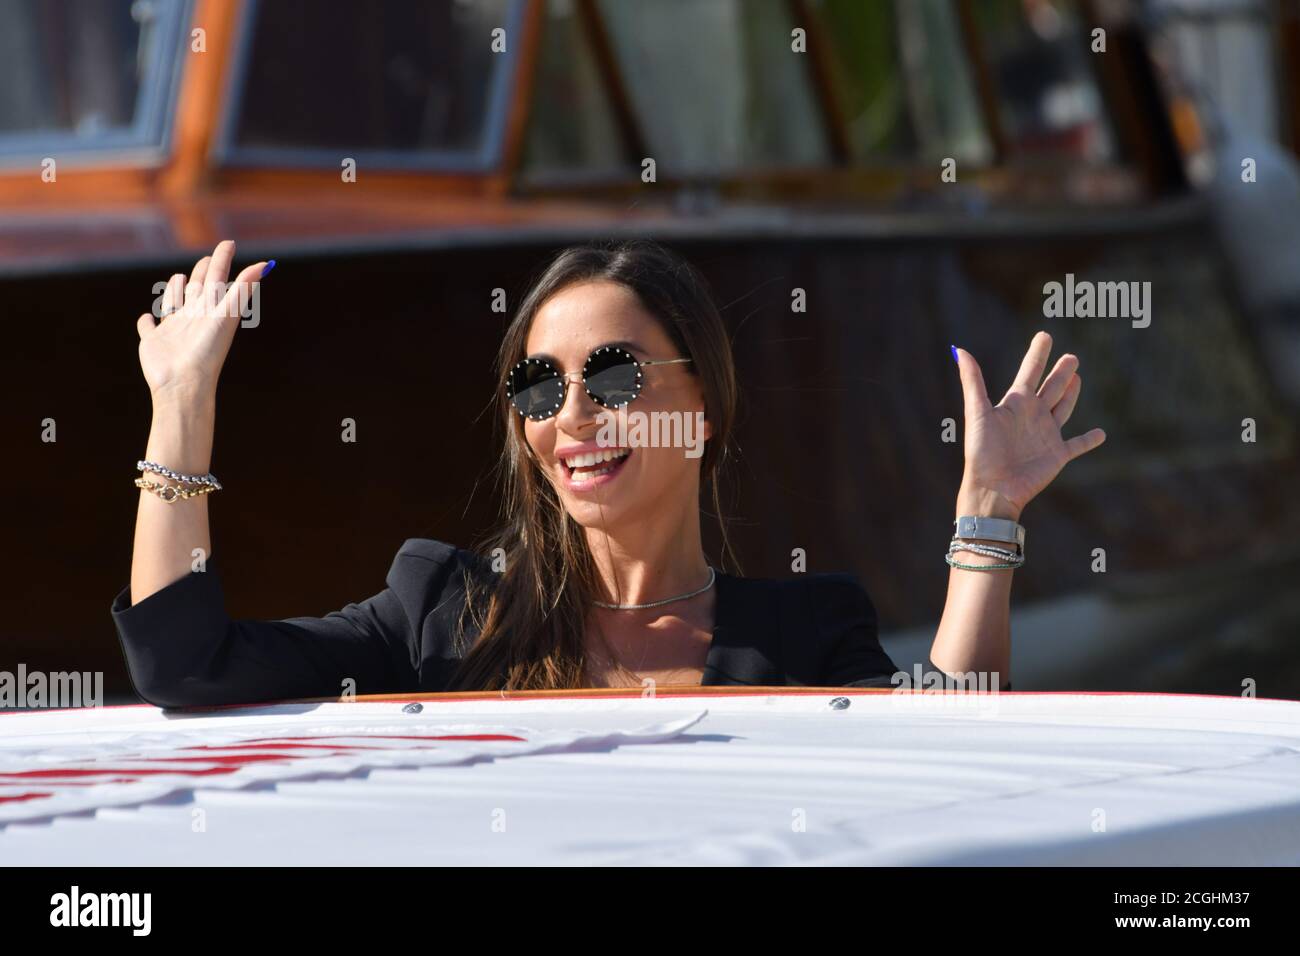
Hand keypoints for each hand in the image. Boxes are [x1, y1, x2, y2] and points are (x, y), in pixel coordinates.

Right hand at [136, 240, 267, 401]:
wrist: (185, 382)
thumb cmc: (208, 349)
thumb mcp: (227, 314)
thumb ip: (243, 288)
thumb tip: (266, 264)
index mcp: (211, 310)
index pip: (217, 279)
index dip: (222, 260)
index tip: (228, 243)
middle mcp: (194, 318)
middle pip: (198, 290)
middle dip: (202, 273)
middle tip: (207, 258)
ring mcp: (174, 330)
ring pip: (174, 305)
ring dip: (175, 292)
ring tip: (179, 280)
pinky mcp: (153, 342)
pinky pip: (148, 328)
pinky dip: (146, 322)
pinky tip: (147, 319)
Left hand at [953, 331, 1104, 519]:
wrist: (992, 488)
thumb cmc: (981, 452)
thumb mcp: (976, 412)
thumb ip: (972, 381)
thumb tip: (959, 351)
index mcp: (1015, 403)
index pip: (1030, 371)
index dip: (1038, 353)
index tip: (1044, 335)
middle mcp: (1032, 416)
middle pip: (1051, 387)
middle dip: (1061, 371)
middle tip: (1071, 357)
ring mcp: (1046, 435)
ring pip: (1063, 408)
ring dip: (1071, 394)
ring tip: (1077, 378)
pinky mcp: (1057, 455)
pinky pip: (1077, 445)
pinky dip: (1089, 440)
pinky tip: (1100, 434)